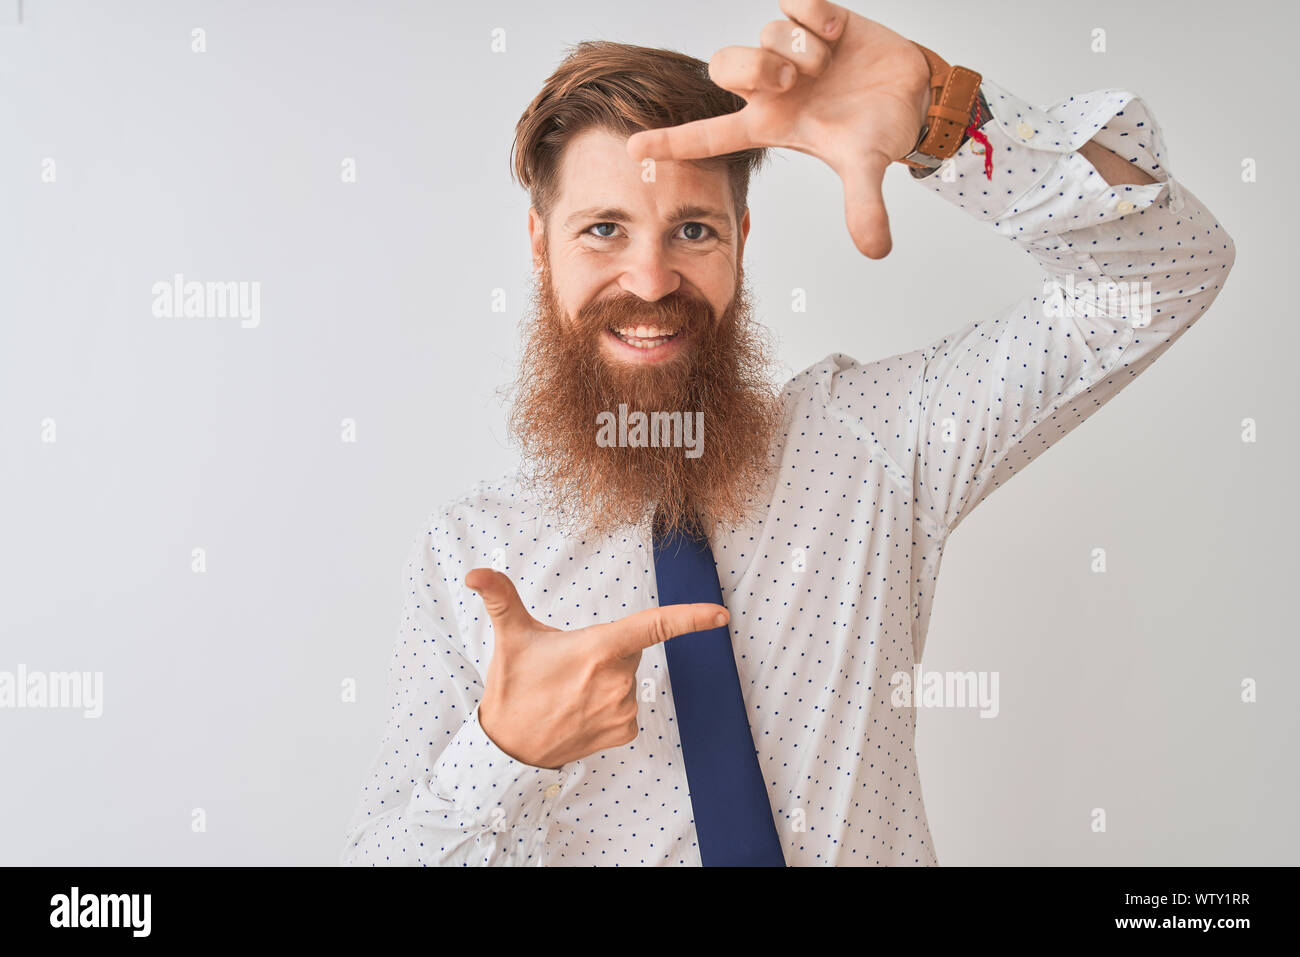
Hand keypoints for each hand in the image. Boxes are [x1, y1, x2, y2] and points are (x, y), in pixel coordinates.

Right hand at [465, 568, 729, 769]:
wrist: (509, 747)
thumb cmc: (514, 685)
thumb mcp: (510, 636)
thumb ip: (500, 597)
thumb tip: (474, 573)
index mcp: (601, 647)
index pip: (655, 625)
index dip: (691, 618)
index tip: (720, 614)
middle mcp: (619, 680)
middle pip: (629, 649)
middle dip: (606, 651)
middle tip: (568, 666)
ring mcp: (624, 709)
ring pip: (627, 679)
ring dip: (606, 679)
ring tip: (569, 692)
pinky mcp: (626, 732)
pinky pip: (628, 707)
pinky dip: (609, 705)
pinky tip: (581, 711)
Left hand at [625, 0, 931, 258]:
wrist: (913, 93)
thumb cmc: (877, 131)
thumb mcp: (867, 168)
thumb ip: (865, 206)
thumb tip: (877, 250)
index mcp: (770, 124)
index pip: (709, 136)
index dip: (672, 142)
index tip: (633, 149)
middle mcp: (771, 88)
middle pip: (724, 67)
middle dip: (753, 69)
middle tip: (789, 82)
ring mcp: (790, 53)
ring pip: (765, 35)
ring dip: (800, 50)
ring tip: (830, 64)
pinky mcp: (811, 20)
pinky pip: (792, 3)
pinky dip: (814, 16)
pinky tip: (837, 34)